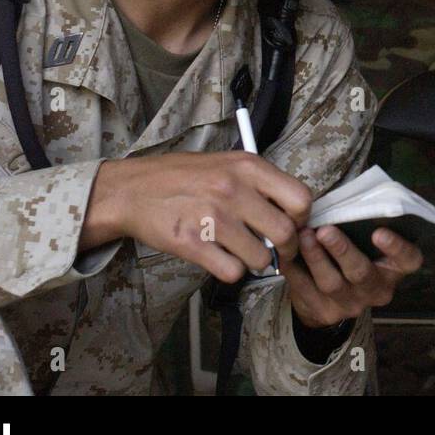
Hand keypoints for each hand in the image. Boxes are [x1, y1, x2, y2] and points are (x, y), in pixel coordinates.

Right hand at [82, 151, 310, 283]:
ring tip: (240, 251)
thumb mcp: (227, 163)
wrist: (132, 190)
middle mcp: (234, 190)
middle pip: (285, 234)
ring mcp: (213, 218)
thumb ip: (261, 183)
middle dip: (285, 249)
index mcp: (248, 166)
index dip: (301, 219)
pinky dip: (230, 270)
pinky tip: (219, 257)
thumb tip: (295, 213)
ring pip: (260, 258)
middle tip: (274, 251)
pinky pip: (232, 271)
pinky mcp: (193, 244)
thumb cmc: (184, 177)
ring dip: (254, 261)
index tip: (291, 225)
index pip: (301, 199)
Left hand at [283, 225, 421, 327]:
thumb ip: (363, 226)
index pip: (408, 259)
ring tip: (303, 236)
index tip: (379, 232)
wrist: (331, 298)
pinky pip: (308, 291)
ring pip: (332, 283)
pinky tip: (288, 252)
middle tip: (325, 230)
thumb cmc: (354, 254)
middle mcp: (377, 290)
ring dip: (316, 257)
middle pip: (362, 273)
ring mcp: (352, 305)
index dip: (397, 247)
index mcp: (395, 269)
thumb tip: (347, 199)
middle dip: (342, 250)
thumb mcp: (366, 243)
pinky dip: (296, 270)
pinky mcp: (326, 313)